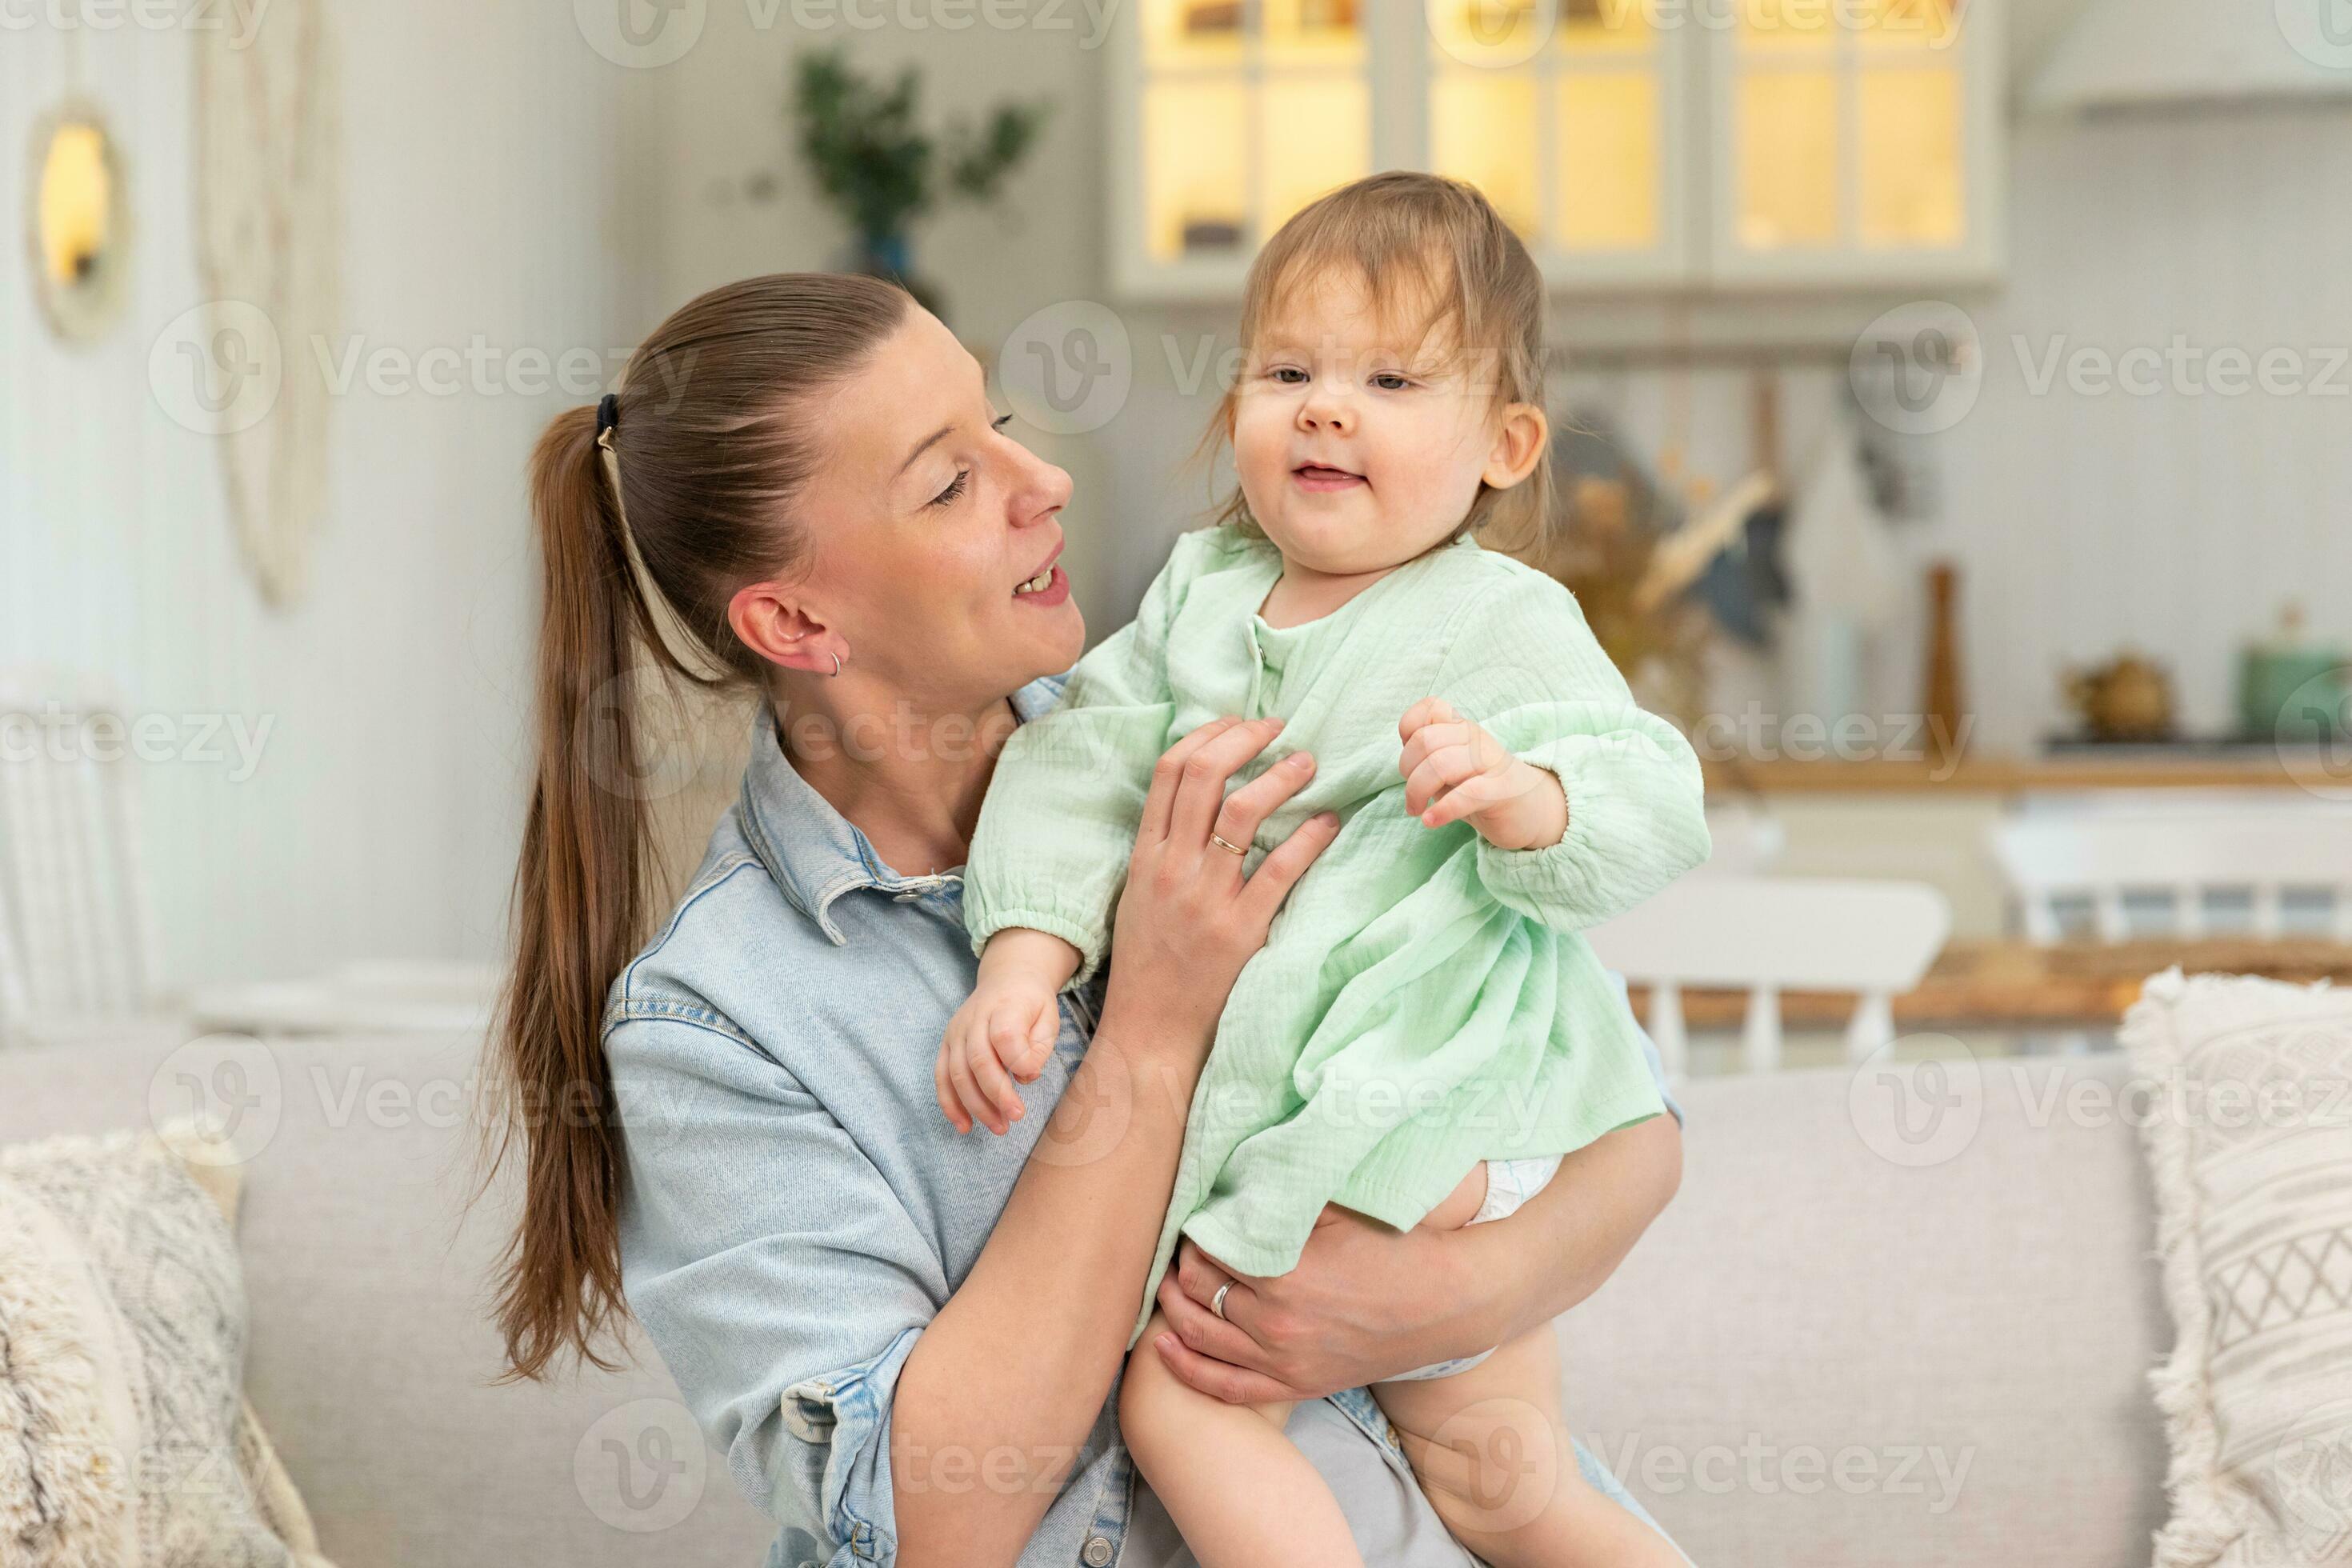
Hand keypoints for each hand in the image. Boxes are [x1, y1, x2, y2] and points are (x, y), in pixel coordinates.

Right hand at [937, 962, 1060, 1136]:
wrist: (1007, 979)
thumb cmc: (1031, 1004)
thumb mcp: (1049, 1017)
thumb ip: (1040, 1046)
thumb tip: (1025, 1075)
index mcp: (1005, 1005)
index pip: (1005, 1035)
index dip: (1018, 1060)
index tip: (1032, 1075)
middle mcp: (975, 1018)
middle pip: (979, 1060)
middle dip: (997, 1094)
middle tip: (1016, 1117)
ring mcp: (956, 1032)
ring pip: (958, 1073)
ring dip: (976, 1106)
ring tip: (999, 1127)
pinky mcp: (946, 1044)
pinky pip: (942, 1077)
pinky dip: (950, 1104)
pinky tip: (964, 1126)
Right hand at [1100, 716, 1339, 1065]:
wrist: (1149, 1030)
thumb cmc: (1149, 963)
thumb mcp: (1141, 895)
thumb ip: (1165, 847)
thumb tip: (1204, 799)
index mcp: (1146, 856)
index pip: (1170, 772)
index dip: (1208, 735)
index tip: (1239, 723)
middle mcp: (1172, 868)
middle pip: (1204, 776)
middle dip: (1245, 739)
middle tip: (1278, 727)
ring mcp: (1205, 898)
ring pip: (1243, 812)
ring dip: (1281, 777)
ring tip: (1308, 763)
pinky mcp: (1240, 930)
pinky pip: (1280, 870)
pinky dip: (1309, 838)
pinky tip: (1329, 823)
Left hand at [1146, 1208, 1462, 1403]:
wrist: (1444, 1304)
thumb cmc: (1393, 1248)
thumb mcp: (1334, 1212)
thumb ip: (1278, 1204)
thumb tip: (1233, 1187)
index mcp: (1282, 1274)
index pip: (1208, 1251)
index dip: (1194, 1233)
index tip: (1195, 1220)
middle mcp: (1274, 1323)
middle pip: (1197, 1291)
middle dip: (1180, 1267)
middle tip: (1180, 1248)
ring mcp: (1283, 1361)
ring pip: (1200, 1337)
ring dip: (1173, 1310)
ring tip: (1165, 1287)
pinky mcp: (1296, 1385)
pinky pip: (1226, 1387)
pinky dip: (1188, 1368)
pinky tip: (1165, 1346)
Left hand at [1397, 697, 1566, 851]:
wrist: (1534, 811)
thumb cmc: (1482, 789)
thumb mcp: (1451, 768)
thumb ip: (1428, 756)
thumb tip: (1406, 758)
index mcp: (1462, 727)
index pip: (1430, 708)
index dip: (1408, 732)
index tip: (1411, 761)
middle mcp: (1476, 737)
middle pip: (1425, 740)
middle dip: (1407, 770)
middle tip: (1414, 795)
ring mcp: (1491, 761)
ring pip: (1440, 764)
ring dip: (1418, 792)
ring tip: (1418, 811)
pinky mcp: (1502, 790)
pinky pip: (1467, 793)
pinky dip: (1442, 810)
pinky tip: (1431, 821)